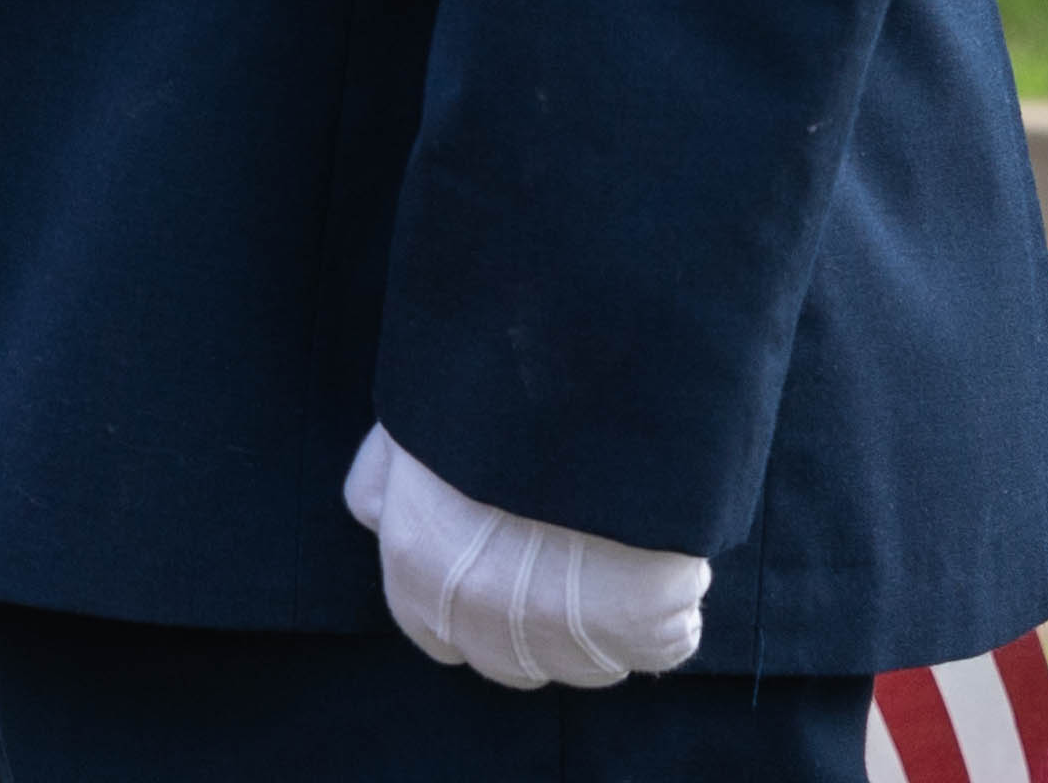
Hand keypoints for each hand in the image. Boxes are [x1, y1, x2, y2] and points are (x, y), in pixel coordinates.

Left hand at [345, 425, 707, 689]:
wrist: (581, 383)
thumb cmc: (487, 397)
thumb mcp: (408, 427)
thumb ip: (386, 483)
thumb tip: (374, 518)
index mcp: (415, 567)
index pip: (433, 633)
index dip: (467, 610)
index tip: (501, 578)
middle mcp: (480, 613)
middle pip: (512, 660)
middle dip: (536, 629)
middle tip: (570, 570)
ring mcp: (564, 631)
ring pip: (587, 664)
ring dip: (605, 630)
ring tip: (622, 559)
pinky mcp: (642, 629)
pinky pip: (663, 644)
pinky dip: (673, 616)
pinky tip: (671, 567)